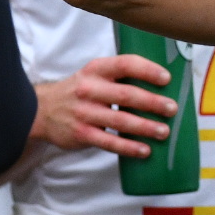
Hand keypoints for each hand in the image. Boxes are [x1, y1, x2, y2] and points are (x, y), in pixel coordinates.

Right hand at [32, 55, 176, 157]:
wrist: (42, 110)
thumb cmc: (79, 91)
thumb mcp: (93, 74)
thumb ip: (118, 76)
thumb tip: (158, 84)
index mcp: (96, 69)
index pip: (125, 64)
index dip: (147, 70)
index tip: (167, 78)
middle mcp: (90, 89)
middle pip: (126, 95)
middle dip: (152, 102)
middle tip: (172, 109)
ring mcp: (85, 113)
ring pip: (121, 121)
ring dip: (146, 127)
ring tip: (164, 132)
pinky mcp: (82, 134)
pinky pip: (110, 143)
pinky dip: (129, 147)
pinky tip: (145, 150)